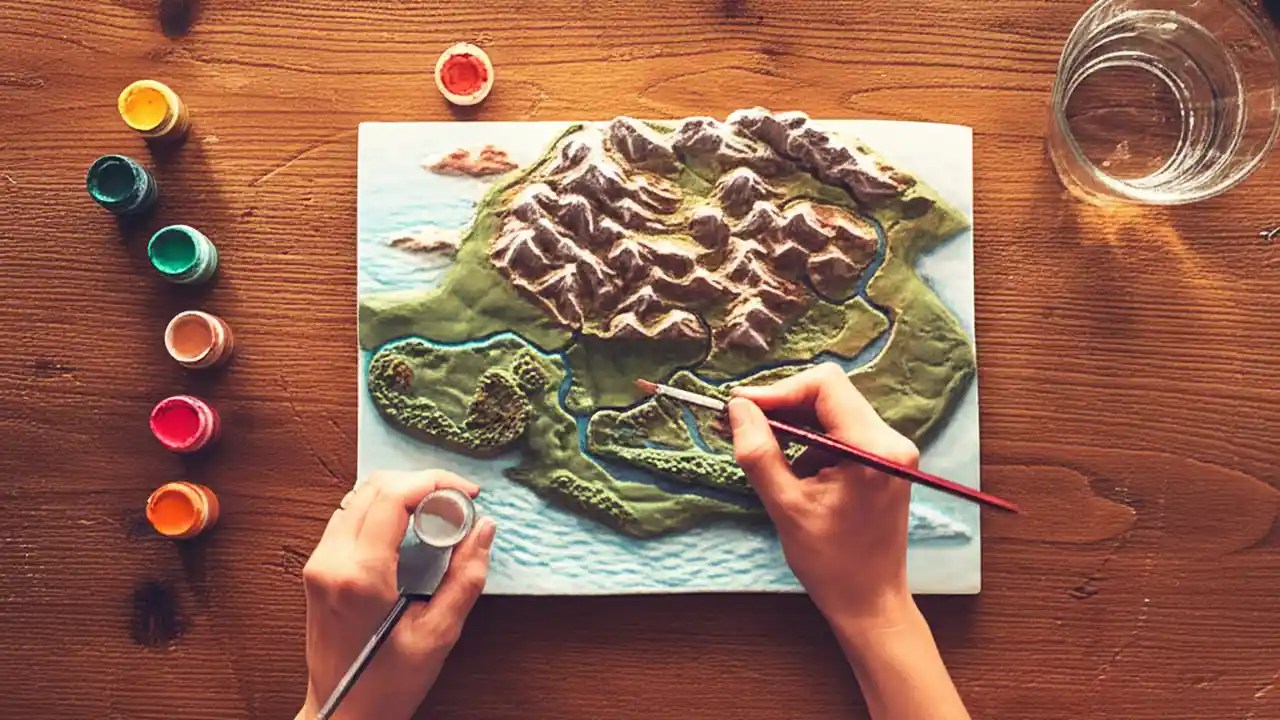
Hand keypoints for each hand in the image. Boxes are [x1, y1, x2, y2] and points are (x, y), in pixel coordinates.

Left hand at [297, 470, 496, 719]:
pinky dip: (382, 508)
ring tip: (438, 510)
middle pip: (374, 487)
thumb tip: (485, 530)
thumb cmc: (388, 685)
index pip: (394, 496)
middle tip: (458, 501)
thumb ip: (466, 577)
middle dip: (421, 482)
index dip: (434, 482)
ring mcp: (318, 563)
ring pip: (358, 496)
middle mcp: (331, 561)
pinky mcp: (317, 569)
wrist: (343, 715)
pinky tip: (410, 525)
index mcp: (360, 575)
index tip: (467, 493)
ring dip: (401, 492)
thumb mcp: (439, 634)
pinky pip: (348, 517)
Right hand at [728, 363, 917, 625]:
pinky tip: (790, 467)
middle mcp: (890, 440)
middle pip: (829, 393)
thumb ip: (759, 452)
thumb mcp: (785, 506)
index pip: (826, 385)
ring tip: (764, 449)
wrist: (870, 602)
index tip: (741, 407)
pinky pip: (840, 431)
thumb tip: (738, 407)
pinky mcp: (882, 461)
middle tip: (742, 423)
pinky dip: (809, 441)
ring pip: (832, 411)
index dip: (778, 390)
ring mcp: (890, 450)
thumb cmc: (831, 563)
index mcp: (873, 448)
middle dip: (782, 405)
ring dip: (794, 424)